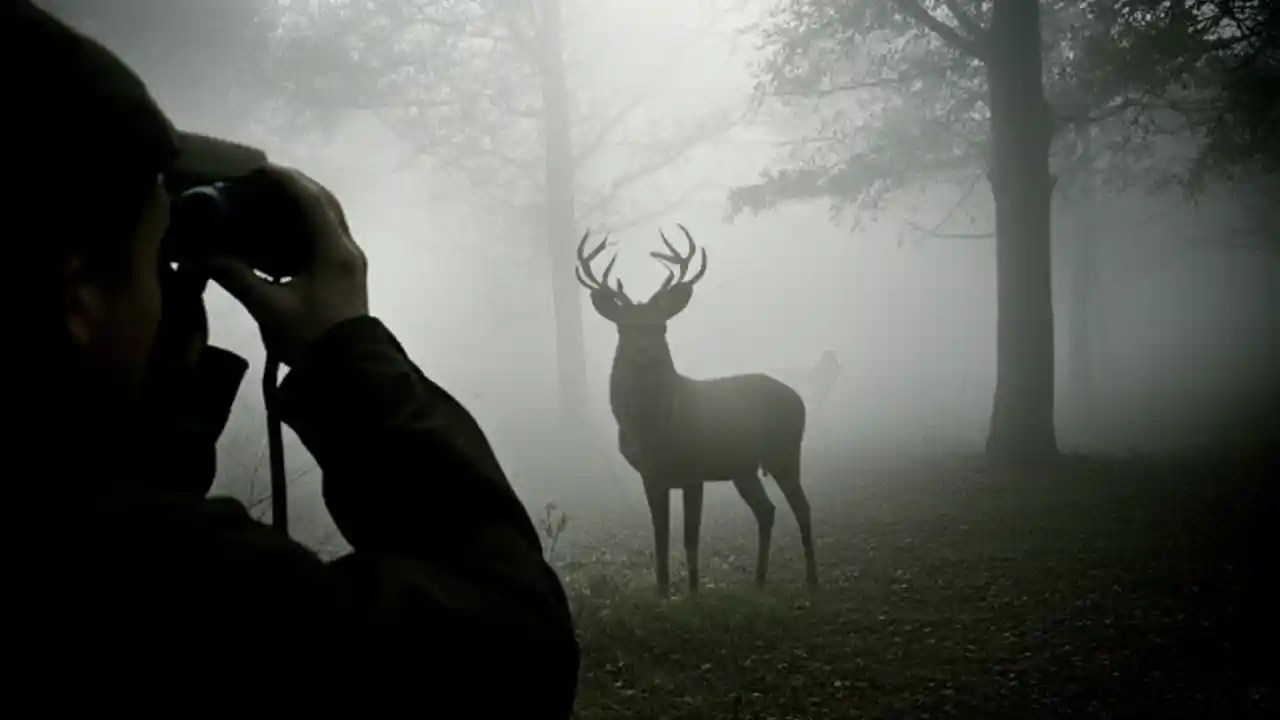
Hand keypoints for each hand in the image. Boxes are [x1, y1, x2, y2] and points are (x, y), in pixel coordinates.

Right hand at [207, 165, 368, 366]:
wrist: (350, 370)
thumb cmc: (312, 336)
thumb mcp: (270, 307)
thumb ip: (237, 276)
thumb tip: (204, 254)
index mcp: (334, 249)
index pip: (310, 199)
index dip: (283, 179)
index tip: (255, 169)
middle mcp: (347, 247)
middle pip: (324, 201)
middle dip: (293, 185)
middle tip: (259, 181)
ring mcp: (350, 259)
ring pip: (328, 217)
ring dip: (301, 203)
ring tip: (267, 199)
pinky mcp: (346, 272)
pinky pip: (327, 234)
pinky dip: (305, 223)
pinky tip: (280, 229)